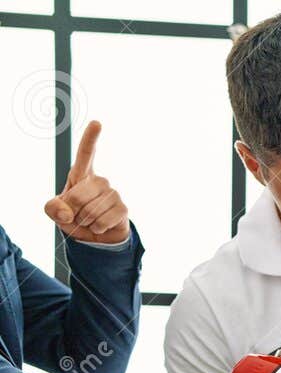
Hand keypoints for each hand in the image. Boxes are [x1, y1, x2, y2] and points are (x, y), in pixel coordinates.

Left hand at [43, 121, 129, 243]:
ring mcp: (113, 194)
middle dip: (73, 209)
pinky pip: (104, 220)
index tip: (97, 123)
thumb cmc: (72, 216)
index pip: (86, 153)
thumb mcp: (55, 211)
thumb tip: (67, 211)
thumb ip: (53, 208)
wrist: (93, 235)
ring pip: (92, 209)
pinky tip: (99, 226)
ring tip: (88, 220)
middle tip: (76, 215)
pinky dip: (97, 227)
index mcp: (82, 174)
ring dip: (85, 220)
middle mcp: (100, 181)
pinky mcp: (123, 208)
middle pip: (80, 193)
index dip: (90, 138)